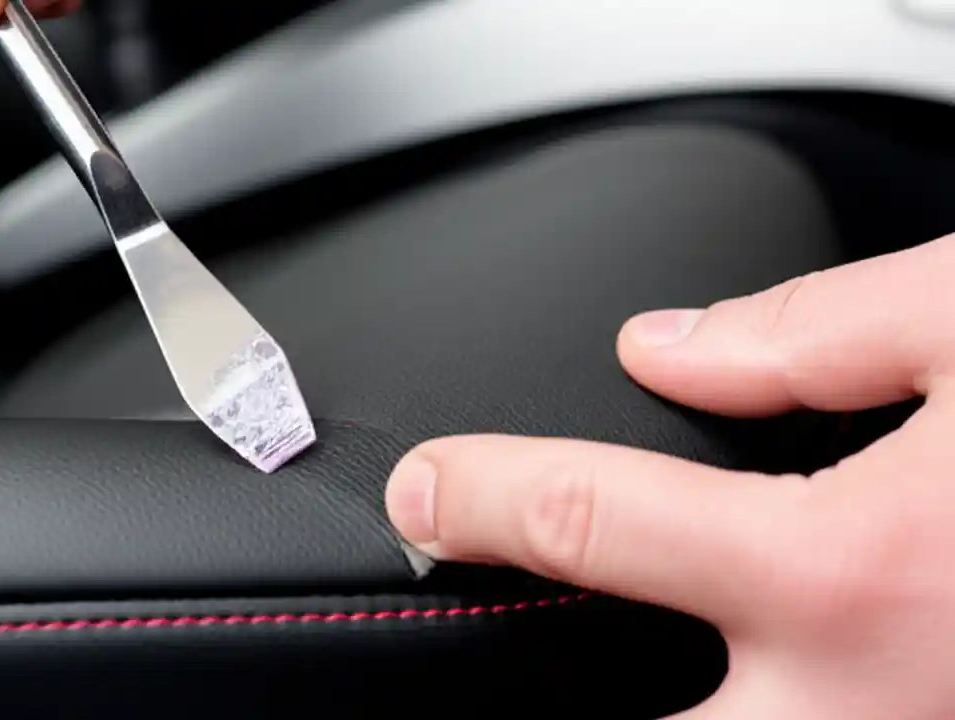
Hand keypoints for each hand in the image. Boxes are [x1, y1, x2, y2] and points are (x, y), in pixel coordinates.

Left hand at [385, 234, 954, 718]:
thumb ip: (815, 332)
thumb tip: (668, 349)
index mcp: (845, 571)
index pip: (590, 526)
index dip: (481, 497)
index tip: (427, 489)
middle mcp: (863, 706)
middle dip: (532, 691)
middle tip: (481, 632)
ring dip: (645, 714)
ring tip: (593, 664)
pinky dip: (745, 717)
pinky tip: (725, 679)